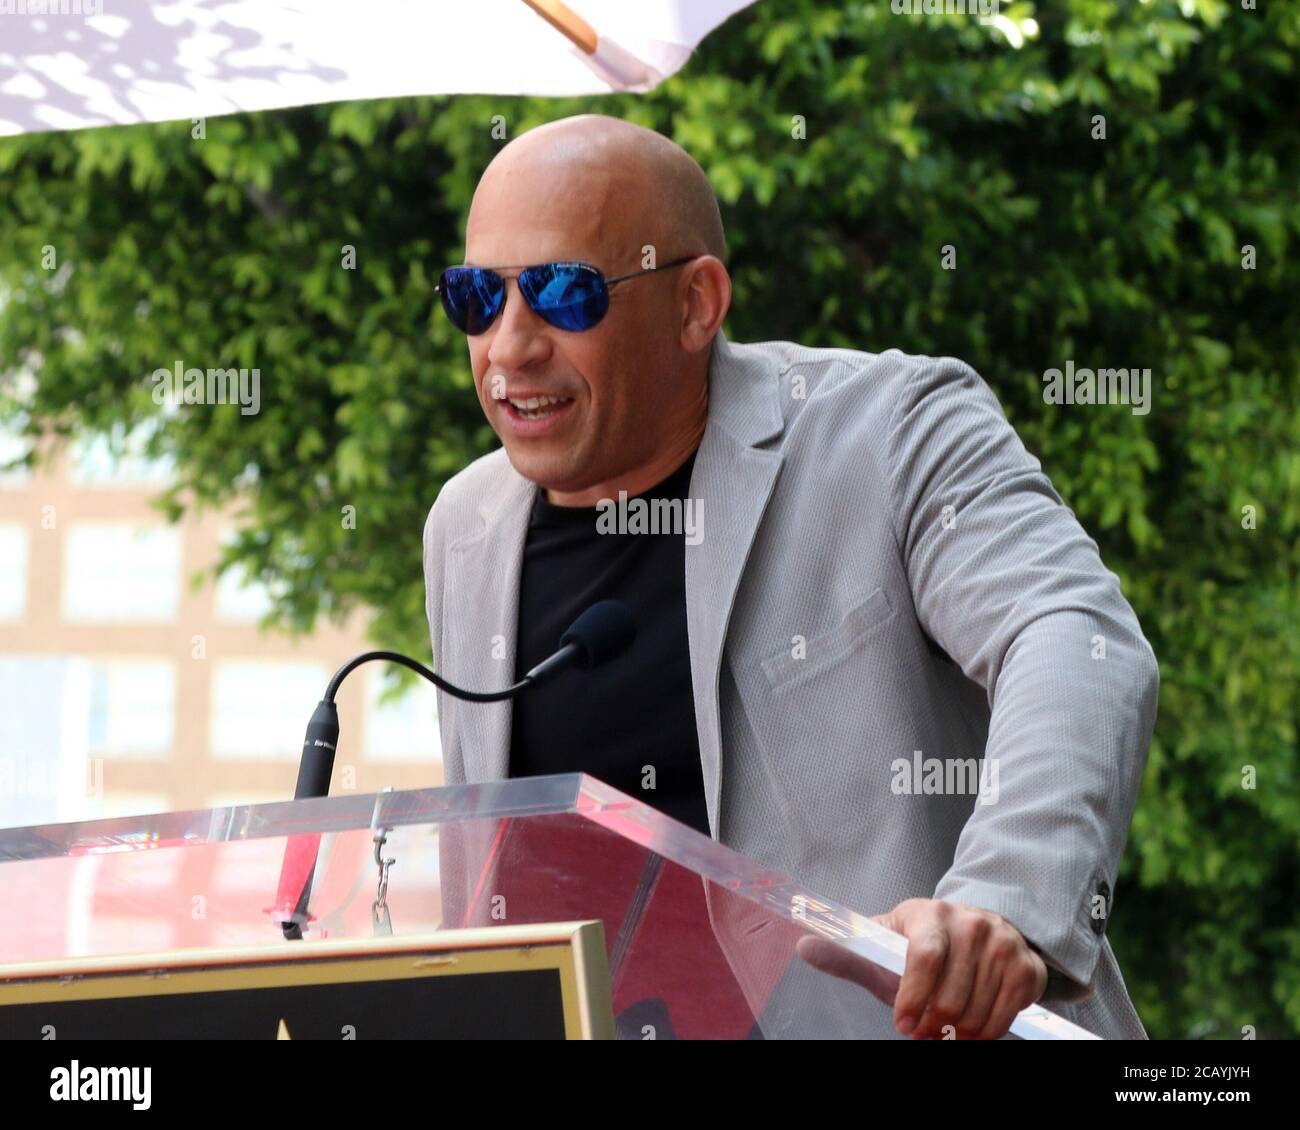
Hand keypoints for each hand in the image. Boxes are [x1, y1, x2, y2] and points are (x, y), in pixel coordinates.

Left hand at [796, 898, 1048, 1039]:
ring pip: (978, 1012)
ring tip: (947, 1027)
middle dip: (933, 1024)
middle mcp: (971, 921)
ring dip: (959, 1032)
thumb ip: (848, 953)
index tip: (902, 1025)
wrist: (977, 933)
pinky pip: (1006, 1016)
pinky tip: (973, 1026)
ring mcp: (1003, 941)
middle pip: (951, 995)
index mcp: (930, 913)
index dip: (912, 998)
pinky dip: (987, 1032)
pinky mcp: (1027, 965)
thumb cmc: (922, 947)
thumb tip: (804, 946)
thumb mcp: (886, 947)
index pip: (923, 957)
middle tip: (924, 1031)